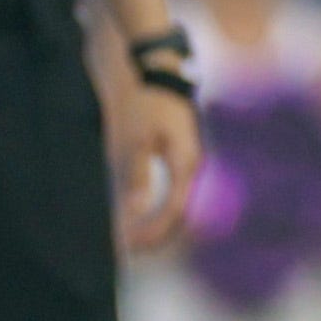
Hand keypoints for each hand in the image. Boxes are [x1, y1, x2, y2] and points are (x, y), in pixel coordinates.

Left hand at [115, 81, 202, 253]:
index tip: (129, 247)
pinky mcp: (178, 156)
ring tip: (132, 237)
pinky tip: (139, 211)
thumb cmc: (142, 103)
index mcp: (185, 163)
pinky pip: (172, 191)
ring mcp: (187, 161)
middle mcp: (192, 166)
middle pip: (180, 212)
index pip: (173, 211)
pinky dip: (156, 207)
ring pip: (177, 203)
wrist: (154, 71)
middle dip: (155, 234)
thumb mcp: (133, 139)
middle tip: (128, 250)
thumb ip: (135, 176)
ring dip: (156, 223)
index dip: (152, 232)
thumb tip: (134, 211)